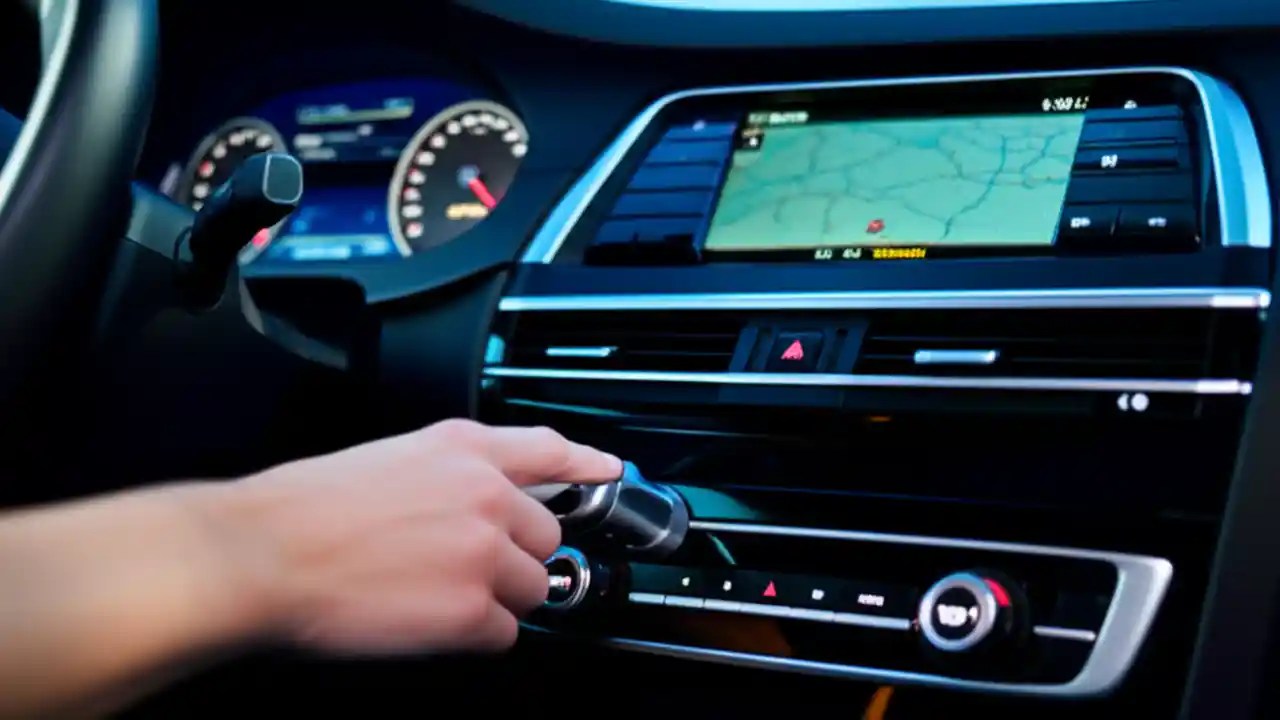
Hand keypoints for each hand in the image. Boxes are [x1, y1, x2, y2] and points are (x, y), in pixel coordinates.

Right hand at [192, 419, 621, 655]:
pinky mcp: (471, 611)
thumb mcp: (388, 459)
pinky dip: (473, 637)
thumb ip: (450, 474)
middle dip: (511, 556)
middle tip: (458, 567)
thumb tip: (482, 500)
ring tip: (435, 595)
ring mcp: (483, 553)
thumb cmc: (306, 509)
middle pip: (545, 536)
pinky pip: (504, 634)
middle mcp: (485, 495)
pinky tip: (428, 621)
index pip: (548, 449)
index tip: (608, 471)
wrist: (262, 553)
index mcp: (462, 450)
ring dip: (496, 598)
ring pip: (532, 588)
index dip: (584, 463)